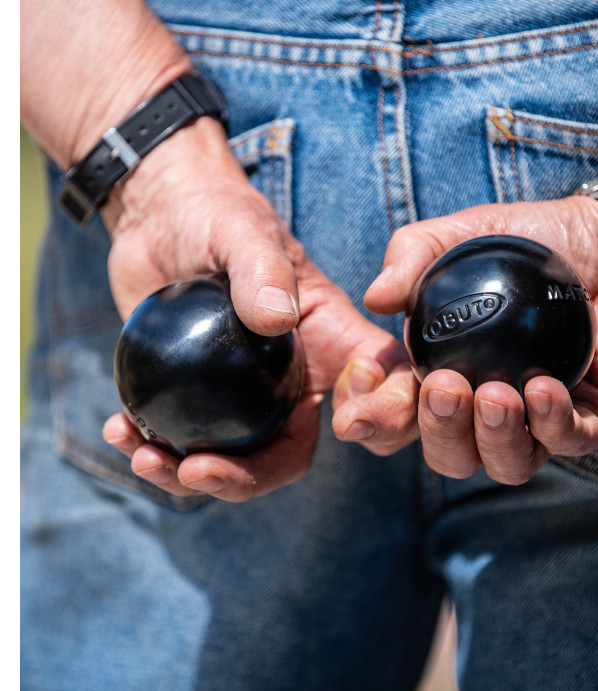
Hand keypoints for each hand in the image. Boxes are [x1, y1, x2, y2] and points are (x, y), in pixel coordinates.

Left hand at [102, 119, 409, 501]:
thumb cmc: (218, 213)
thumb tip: (275, 319)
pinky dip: (155, 453)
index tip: (347, 421)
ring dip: (194, 477)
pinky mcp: (197, 402)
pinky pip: (185, 445)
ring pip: (236, 462)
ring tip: (145, 457)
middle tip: (200, 469)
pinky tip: (121, 431)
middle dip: (253, 477)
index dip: (382, 418)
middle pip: (293, 452)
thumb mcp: (244, 232)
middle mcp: (293, 383)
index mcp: (332, 344)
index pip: (381, 389)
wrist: (160, 216)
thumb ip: (264, 269)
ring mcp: (245, 399)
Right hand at [332, 195, 597, 483]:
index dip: (373, 421)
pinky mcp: (597, 418)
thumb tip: (375, 298)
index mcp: (448, 373)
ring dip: (492, 439)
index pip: (398, 416)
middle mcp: (489, 406)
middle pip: (449, 455)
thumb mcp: (463, 233)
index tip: (359, 408)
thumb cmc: (537, 238)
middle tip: (443, 388)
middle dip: (438, 433)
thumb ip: (413, 255)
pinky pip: (569, 443)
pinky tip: (540, 390)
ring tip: (491, 394)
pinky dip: (550, 425)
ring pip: (506, 464)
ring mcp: (542, 417)